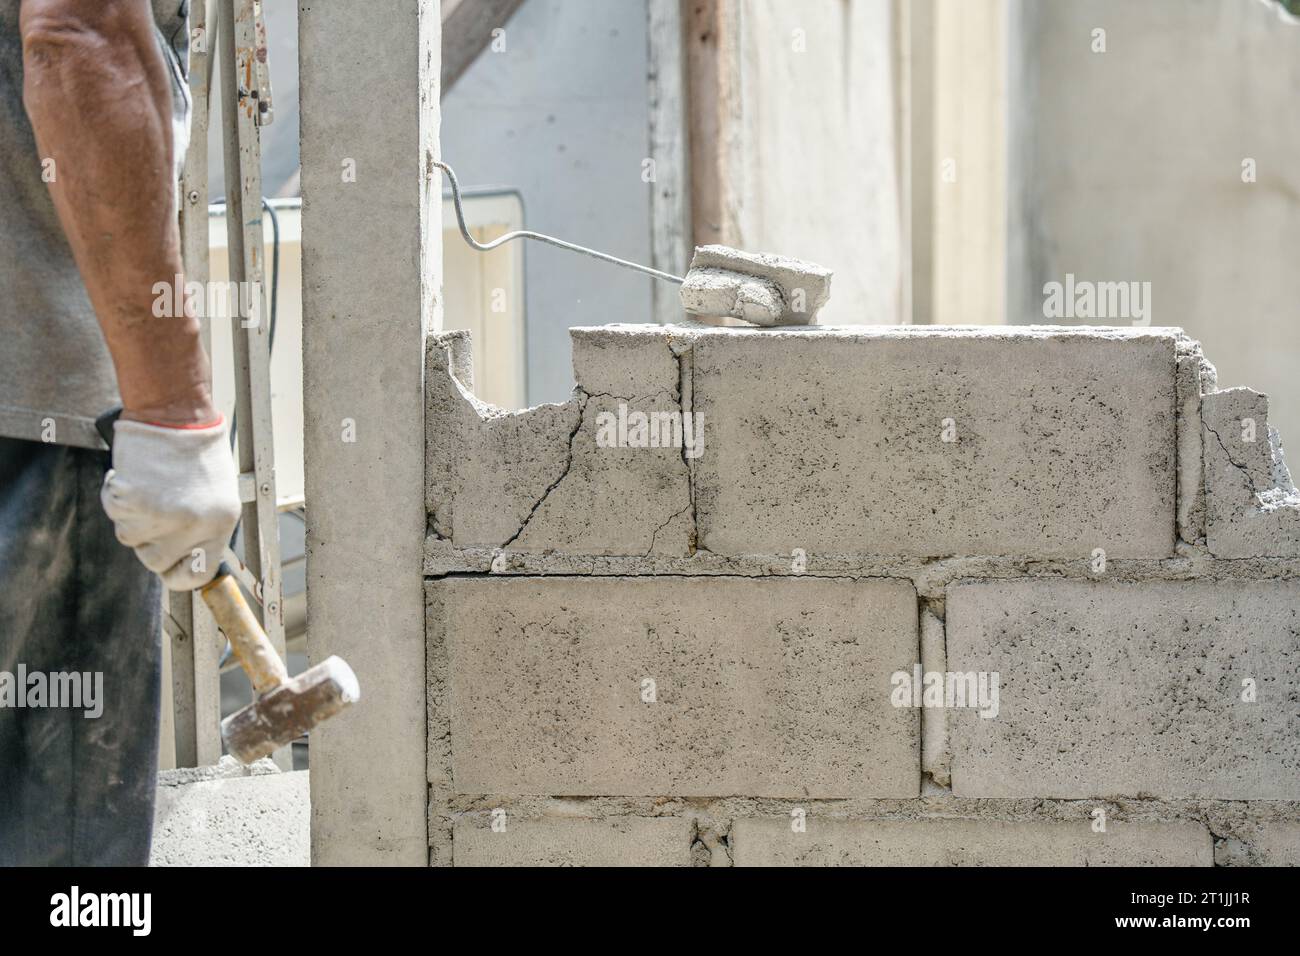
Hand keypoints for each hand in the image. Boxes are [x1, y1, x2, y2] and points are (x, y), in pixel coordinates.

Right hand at [100, 417, 241, 590]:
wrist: (176, 414)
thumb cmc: (196, 451)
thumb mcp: (216, 495)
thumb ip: (201, 528)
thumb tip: (183, 559)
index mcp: (221, 524)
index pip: (196, 575)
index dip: (177, 574)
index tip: (168, 566)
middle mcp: (196, 525)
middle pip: (156, 561)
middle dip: (149, 540)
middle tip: (154, 509)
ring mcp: (165, 516)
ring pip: (130, 538)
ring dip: (132, 515)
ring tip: (149, 484)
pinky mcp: (136, 502)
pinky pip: (114, 514)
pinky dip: (116, 495)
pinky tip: (134, 476)